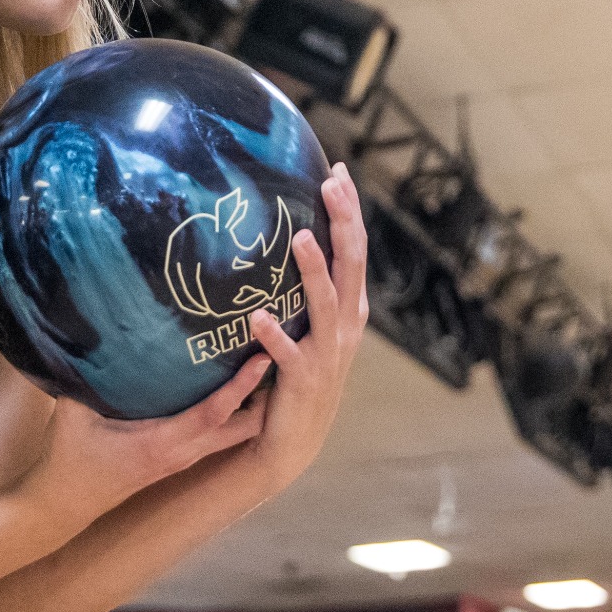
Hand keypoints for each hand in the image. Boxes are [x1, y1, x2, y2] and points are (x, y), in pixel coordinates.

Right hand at [18, 352, 272, 524]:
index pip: (214, 413)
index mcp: (162, 443)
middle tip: (283, 358)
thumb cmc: (67, 458)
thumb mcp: (71, 411)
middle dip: (266, 398)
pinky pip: (217, 437)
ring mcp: (182, 459)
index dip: (242, 386)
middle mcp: (182, 454)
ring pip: (234, 435)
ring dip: (254, 407)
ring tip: (268, 368)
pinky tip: (234, 389)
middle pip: (242, 429)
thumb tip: (84, 326)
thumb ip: (82, 372)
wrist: (62, 505)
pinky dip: (234, 415)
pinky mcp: (177, 460)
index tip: (264, 357)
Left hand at [233, 162, 368, 491]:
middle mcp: (345, 327)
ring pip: (326, 304)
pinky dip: (274, 336)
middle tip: (331, 183)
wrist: (291, 441)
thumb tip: (283, 236)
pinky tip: (256, 317)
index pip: (355, 251)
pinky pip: (289, 355)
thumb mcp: (308, 328)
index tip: (337, 170)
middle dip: (344, 223)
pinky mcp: (302, 381)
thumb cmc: (294, 375)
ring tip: (300, 237)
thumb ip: (305, 290)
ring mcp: (328, 354)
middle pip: (352, 266)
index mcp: (349, 310)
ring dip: (314, 271)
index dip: (350, 211)